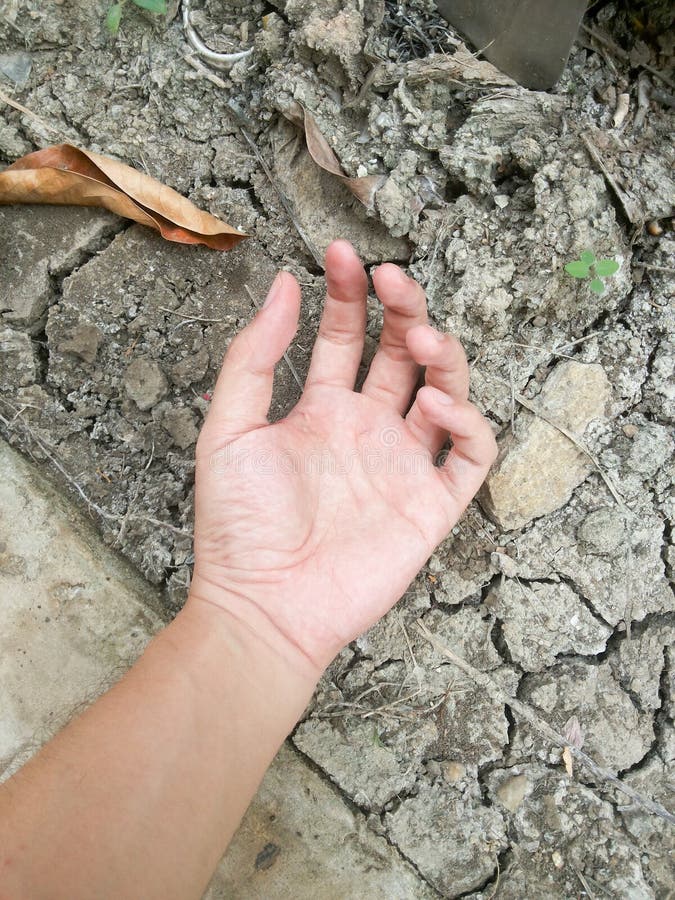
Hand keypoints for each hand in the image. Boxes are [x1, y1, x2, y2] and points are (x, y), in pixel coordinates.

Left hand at [190, 241, 496, 675]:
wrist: (264, 605)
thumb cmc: (239, 526)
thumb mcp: (229, 429)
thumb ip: (253, 357)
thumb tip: (282, 285)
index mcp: (323, 409)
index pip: (347, 336)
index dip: (350, 293)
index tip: (343, 254)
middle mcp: (368, 429)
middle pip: (403, 353)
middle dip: (404, 308)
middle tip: (392, 279)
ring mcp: (402, 464)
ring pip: (447, 391)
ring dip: (442, 355)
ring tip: (419, 339)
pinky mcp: (431, 505)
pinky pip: (470, 455)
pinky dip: (467, 424)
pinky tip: (434, 409)